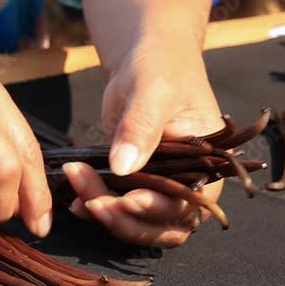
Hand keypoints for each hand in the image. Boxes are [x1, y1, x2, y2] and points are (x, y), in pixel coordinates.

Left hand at [66, 39, 224, 247]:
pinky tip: (76, 197)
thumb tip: (123, 166)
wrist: (145, 59)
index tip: (126, 200)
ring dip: (107, 215)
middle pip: (162, 225)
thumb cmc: (161, 66)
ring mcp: (161, 189)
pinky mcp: (135, 186)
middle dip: (126, 219)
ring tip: (78, 190)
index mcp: (208, 165)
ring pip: (138, 224)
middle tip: (92, 201)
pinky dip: (97, 208)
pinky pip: (118, 210)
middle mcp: (189, 185)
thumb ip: (141, 127)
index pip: (187, 203)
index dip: (156, 209)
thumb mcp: (153, 89)